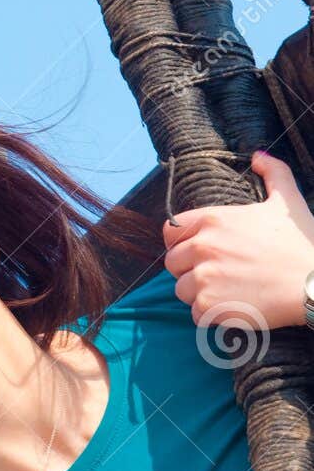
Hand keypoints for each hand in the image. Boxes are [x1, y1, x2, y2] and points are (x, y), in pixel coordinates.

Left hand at [162, 152, 313, 331]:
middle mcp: (202, 247)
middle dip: (190, 269)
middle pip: (173, 262)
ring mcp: (204, 278)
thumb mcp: (287, 200)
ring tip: (228, 289)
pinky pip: (195, 313)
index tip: (195, 250)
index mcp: (213, 220)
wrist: (313, 284)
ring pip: (181, 289)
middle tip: (218, 273)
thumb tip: (258, 156)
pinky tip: (233, 305)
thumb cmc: (300, 244)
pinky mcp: (210, 306)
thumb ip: (272, 172)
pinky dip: (210, 314)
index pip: (170, 231)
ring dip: (199, 292)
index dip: (180, 242)